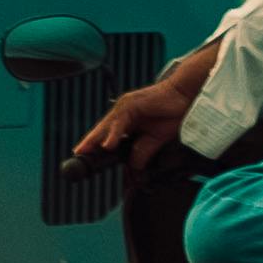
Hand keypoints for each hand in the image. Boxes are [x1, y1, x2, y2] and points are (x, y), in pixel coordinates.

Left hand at [69, 74, 190, 170]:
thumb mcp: (156, 138)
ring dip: (97, 140)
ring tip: (86, 152)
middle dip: (89, 143)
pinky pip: (120, 121)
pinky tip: (108, 145)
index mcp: (126, 121)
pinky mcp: (132, 104)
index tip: (83, 156)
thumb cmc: (172, 113)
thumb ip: (143, 151)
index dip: (95, 145)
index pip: (107, 135)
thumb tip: (135, 167)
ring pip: (108, 126)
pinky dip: (114, 134)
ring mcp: (125, 107)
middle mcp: (122, 113)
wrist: (185, 95)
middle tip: (77, 155)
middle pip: (102, 130)